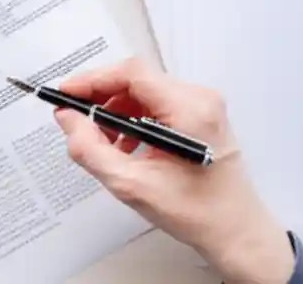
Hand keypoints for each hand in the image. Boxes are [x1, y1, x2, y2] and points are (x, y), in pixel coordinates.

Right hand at [56, 59, 294, 283]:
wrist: (235, 230)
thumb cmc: (197, 212)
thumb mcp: (131, 185)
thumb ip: (91, 149)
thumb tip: (68, 118)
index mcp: (189, 110)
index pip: (132, 73)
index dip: (93, 79)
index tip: (67, 93)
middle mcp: (200, 99)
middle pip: (137, 79)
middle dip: (102, 97)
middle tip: (77, 118)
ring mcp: (203, 105)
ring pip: (145, 91)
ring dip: (117, 110)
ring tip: (103, 141)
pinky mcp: (200, 115)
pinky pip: (157, 104)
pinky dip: (134, 118)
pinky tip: (125, 145)